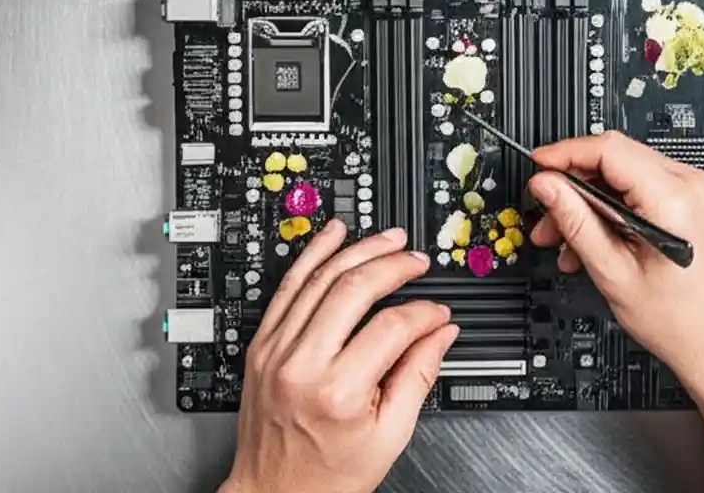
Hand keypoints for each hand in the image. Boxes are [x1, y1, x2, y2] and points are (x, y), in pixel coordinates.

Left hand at [221, 221, 458, 492]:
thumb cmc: (327, 476)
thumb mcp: (389, 436)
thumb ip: (418, 376)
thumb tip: (441, 333)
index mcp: (338, 391)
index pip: (393, 326)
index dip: (424, 313)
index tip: (439, 313)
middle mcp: (302, 364)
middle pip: (354, 289)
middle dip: (393, 265)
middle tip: (417, 260)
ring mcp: (276, 350)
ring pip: (320, 278)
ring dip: (357, 249)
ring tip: (388, 238)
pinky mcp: (261, 345)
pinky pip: (288, 286)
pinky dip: (312, 255)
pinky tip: (333, 235)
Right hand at [528, 132, 703, 393]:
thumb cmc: (682, 322)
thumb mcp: (614, 272)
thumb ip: (576, 221)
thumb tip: (547, 186)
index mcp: (674, 199)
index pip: (608, 150)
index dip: (566, 154)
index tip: (540, 167)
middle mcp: (693, 186)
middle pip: (617, 158)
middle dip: (573, 184)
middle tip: (546, 215)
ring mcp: (699, 193)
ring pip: (627, 175)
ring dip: (591, 201)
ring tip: (566, 238)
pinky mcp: (697, 204)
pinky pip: (645, 190)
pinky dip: (615, 209)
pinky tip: (594, 239)